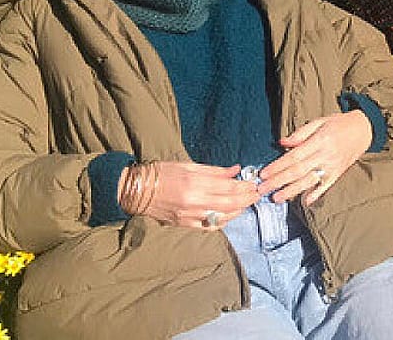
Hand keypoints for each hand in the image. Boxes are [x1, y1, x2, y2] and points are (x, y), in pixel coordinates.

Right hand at [121, 162, 259, 229]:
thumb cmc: (162, 173)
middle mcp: (194, 202)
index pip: (228, 188)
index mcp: (195, 184)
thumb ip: (214, 171)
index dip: (244, 187)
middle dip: (246, 199)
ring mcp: (190, 216)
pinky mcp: (185, 225)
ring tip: (245, 203)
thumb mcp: (189, 166)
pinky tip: (229, 215)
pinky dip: (223, 221)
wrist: (137, 191)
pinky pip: (210, 227)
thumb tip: (235, 171)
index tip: (253, 184)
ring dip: (238, 211)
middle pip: (229, 204)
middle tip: (255, 194)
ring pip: (222, 217)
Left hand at [258, 111, 372, 205]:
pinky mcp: (338, 174)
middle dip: (278, 181)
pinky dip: (315, 195)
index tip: (264, 173)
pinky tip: (304, 202)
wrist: (364, 129)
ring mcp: (332, 167)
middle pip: (297, 171)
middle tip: (262, 189)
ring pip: (309, 181)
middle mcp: (325, 156)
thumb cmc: (340, 123)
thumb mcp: (320, 121)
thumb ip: (301, 133)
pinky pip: (325, 186)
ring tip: (276, 198)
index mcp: (320, 141)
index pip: (294, 156)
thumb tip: (282, 143)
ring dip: (291, 191)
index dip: (277, 166)